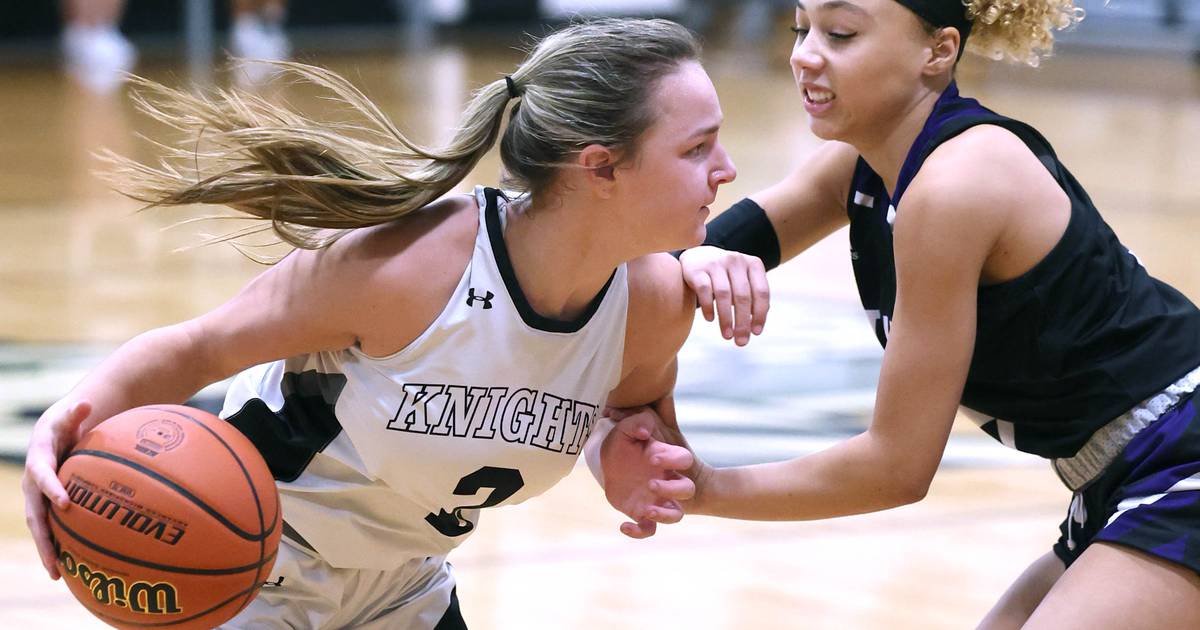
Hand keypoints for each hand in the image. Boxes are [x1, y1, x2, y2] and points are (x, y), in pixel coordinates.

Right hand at [23, 400, 92, 579]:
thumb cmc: (65, 423)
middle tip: (55, 559)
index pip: (42, 476)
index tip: (66, 504)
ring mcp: (37, 497)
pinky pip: (50, 527)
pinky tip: (67, 568)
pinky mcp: (45, 505)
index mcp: (38, 460)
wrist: (54, 433)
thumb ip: (76, 412)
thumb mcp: (69, 415)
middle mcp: (32, 483)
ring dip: (47, 550)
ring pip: (39, 527)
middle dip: (43, 537)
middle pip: (35, 513)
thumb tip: (85, 403)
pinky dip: (56, 546)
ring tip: (57, 574)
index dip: (52, 489)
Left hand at [600, 407, 695, 538]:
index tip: (652, 457)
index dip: (673, 459)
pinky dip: (639, 532)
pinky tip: (624, 526)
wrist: (611, 462)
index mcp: (667, 458)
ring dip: (664, 515)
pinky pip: (649, 530)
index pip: (684, 459)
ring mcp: (657, 500)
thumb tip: (645, 432)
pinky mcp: (643, 514)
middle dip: (672, 489)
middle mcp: (667, 481)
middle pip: (687, 490)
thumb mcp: (626, 429)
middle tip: (651, 484)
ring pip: (675, 515)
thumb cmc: (625, 443)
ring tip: (646, 510)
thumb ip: (637, 422)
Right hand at [679, 246, 768, 345]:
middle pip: (742, 296)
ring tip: (727, 336)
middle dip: (742, 322)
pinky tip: (710, 319)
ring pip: (723, 294)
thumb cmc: (726, 276)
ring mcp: (715, 262)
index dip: (760, 314)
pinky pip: (704, 290)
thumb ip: (752, 298)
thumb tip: (755, 326)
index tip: (756, 333)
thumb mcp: (743, 281)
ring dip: (726, 318)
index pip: (762, 292)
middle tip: (741, 341)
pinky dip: (708, 307)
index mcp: (753, 264)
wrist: (698, 256)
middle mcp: (736, 260)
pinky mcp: (697, 269)